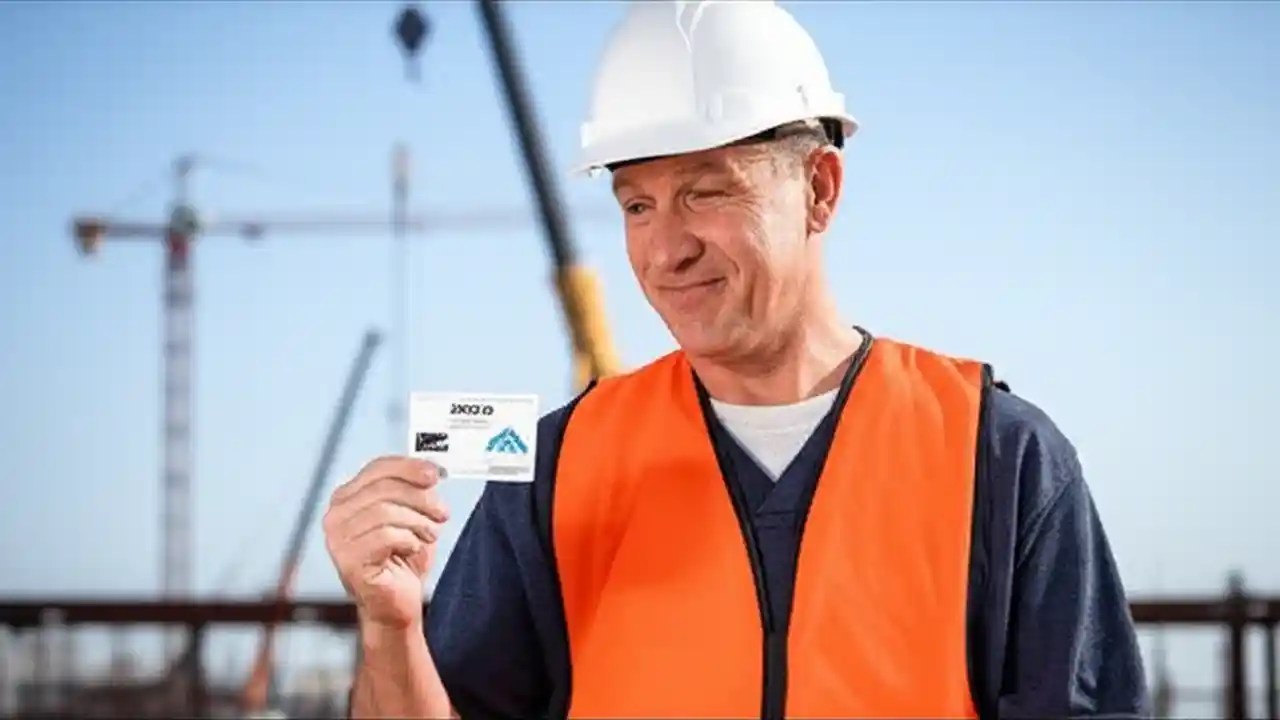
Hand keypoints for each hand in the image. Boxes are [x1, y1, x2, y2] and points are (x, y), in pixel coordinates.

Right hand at [323, 456, 448, 629]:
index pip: (378, 468)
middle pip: (385, 488)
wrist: (396, 605)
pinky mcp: (348, 560)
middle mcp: (336, 515)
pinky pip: (386, 536)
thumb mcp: (411, 516)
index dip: (409, 467)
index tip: (435, 474)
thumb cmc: (401, 561)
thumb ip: (414, 491)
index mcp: (347, 498)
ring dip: (417, 521)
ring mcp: (338, 539)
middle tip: (441, 513)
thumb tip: (429, 470)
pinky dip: (408, 540)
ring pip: (386, 510)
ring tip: (429, 535)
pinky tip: (412, 549)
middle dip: (421, 498)